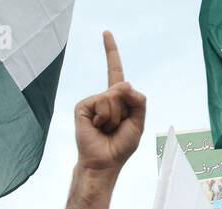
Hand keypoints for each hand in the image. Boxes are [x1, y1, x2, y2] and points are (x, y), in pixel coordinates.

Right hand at [74, 32, 145, 172]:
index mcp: (117, 99)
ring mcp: (92, 101)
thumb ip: (138, 100)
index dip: (111, 52)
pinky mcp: (82, 106)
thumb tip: (124, 83)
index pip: (114, 70)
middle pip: (122, 88)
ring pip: (112, 97)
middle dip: (126, 110)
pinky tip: (97, 128)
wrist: (104, 162)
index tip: (106, 32)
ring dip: (115, 117)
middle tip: (116, 127)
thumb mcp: (138, 122)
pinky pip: (102, 104)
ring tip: (106, 129)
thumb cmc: (120, 146)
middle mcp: (104, 97)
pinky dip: (104, 118)